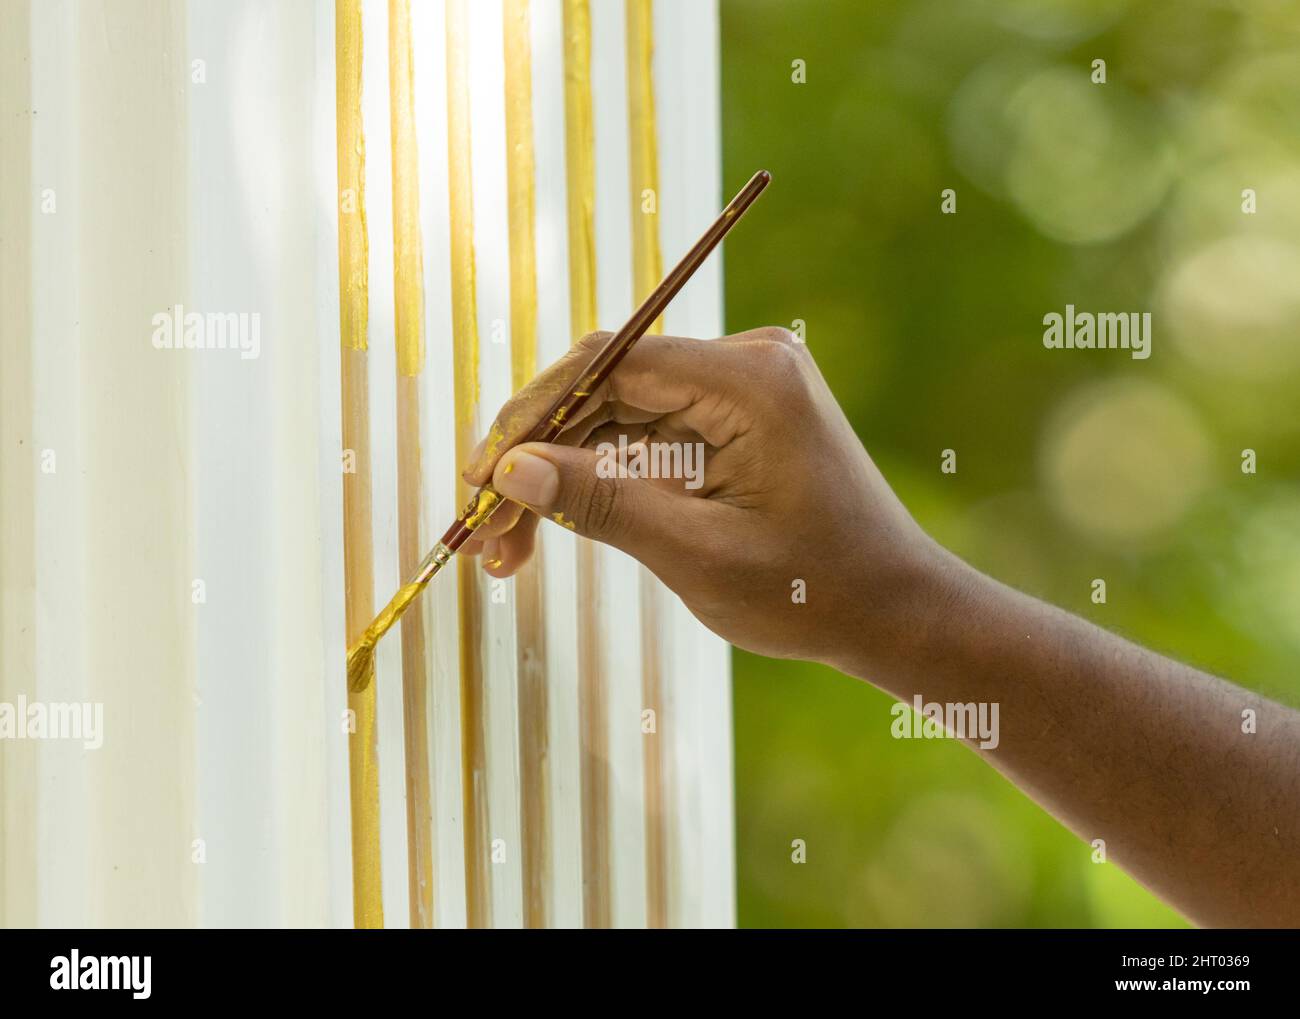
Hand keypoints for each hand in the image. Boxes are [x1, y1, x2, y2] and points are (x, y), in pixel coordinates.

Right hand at [463, 327, 945, 672]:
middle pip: (605, 391)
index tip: (479, 476)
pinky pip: (644, 437)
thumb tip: (507, 471)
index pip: (608, 365)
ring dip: (559, 476)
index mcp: (749, 378)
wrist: (892, 610)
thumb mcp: (697, 554)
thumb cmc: (812, 591)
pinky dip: (599, 481)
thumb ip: (601, 503)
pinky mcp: (730, 420)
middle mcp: (744, 363)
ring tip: (505, 550)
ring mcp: (738, 389)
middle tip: (483, 531)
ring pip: (615, 418)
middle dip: (537, 459)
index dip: (531, 417)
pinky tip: (551, 528)